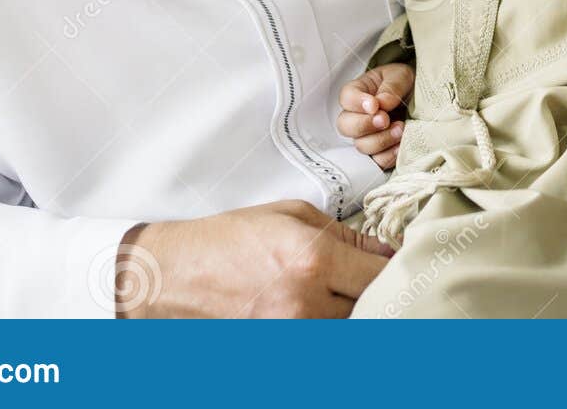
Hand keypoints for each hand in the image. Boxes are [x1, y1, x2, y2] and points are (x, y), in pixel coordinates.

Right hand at [117, 200, 393, 317]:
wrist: (173, 276)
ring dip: (353, 312)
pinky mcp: (277, 349)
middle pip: (369, 306)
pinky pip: (321, 340)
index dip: (393, 268)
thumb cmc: (227, 240)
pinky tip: (320, 312)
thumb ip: (344, 235)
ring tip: (340, 294)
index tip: (394, 262)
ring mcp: (291, 333)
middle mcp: (305, 303)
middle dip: (375, 292)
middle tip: (368, 279)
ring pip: (348, 327)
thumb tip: (384, 251)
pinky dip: (327, 328)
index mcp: (312, 260)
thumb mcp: (289, 216)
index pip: (380, 274)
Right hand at [337, 63, 414, 168]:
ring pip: (361, 145)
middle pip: (345, 126)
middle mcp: (358, 116)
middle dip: (365, 125)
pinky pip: (376, 161)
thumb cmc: (407, 84)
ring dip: (381, 140)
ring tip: (400, 129)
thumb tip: (381, 103)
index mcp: (359, 92)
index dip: (357, 103)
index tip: (374, 105)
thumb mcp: (402, 75)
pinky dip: (388, 155)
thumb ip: (391, 86)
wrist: (423, 100)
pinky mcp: (381, 152)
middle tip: (385, 119)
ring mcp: (367, 136)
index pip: (346, 98)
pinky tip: (401, 145)